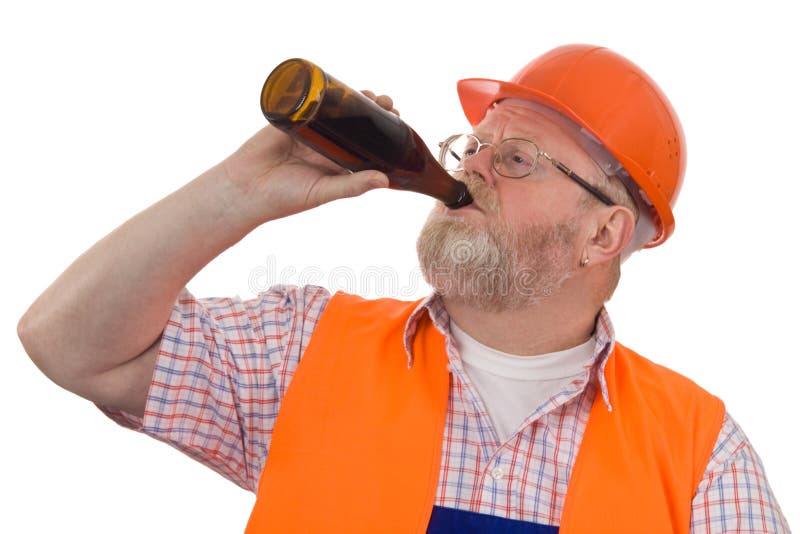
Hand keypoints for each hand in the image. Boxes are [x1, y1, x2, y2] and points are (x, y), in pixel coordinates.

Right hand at [219, 92, 398, 225]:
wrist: (246, 190)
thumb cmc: (285, 198)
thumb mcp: (324, 192)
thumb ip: (352, 186)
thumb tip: (384, 180)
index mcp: (336, 162)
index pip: (365, 142)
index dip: (381, 130)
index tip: (397, 119)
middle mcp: (325, 144)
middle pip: (353, 122)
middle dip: (371, 110)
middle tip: (386, 103)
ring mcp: (308, 130)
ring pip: (333, 109)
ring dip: (352, 98)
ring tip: (369, 94)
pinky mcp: (288, 118)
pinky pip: (305, 101)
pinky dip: (320, 91)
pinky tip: (336, 83)